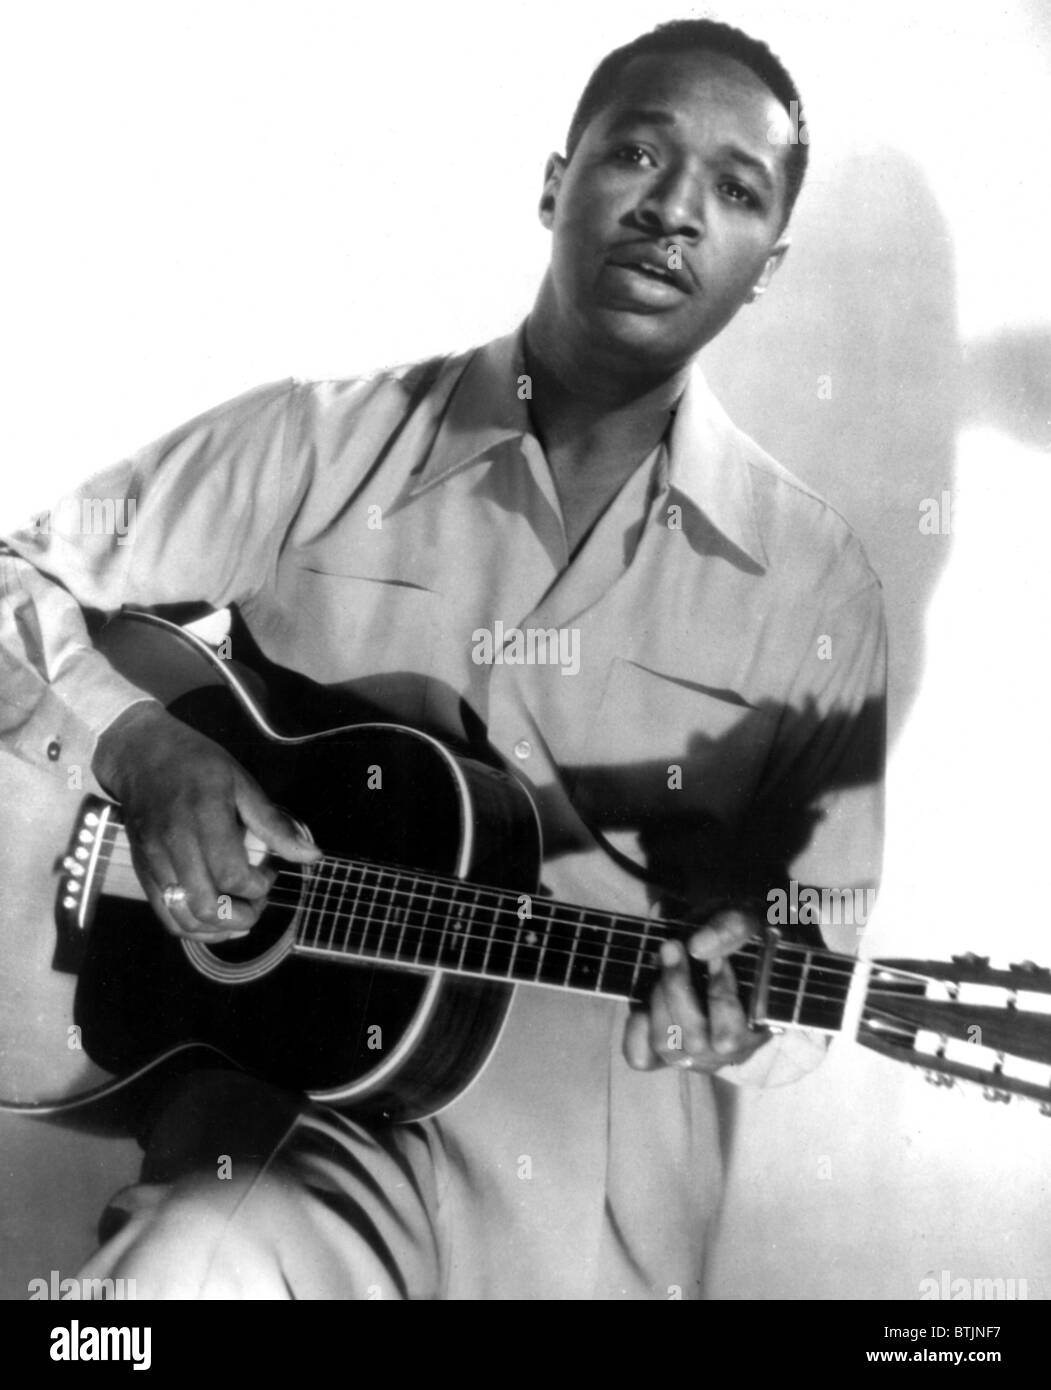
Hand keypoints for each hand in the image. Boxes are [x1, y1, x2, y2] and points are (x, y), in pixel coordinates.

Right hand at [93, 702, 320, 941]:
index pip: (231, 875)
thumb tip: (312, 856)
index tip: (269, 874)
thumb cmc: (197, 763)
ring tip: (240, 918)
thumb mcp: (241, 783)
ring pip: (183, 918)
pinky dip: (191, 928)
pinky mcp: (141, 870)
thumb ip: (274, 824)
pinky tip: (213, 922)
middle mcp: (174, 845)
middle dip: (242, 916)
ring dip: (217, 930)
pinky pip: (164, 913)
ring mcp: (153, 860)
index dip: (257, 887)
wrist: (140, 754)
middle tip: (258, 902)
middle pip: (206, 906)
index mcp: (204, 819)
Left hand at [623, 908, 769, 1072]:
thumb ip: (731, 929)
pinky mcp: (665, 1052)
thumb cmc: (740, 935)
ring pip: (666, 1046)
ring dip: (658, 999)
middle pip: (695, 1042)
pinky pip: (641, 1057)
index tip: (716, 959)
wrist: (719, 941)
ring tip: (662, 964)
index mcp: (756, 1028)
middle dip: (678, 988)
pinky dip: (636, 1028)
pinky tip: (645, 999)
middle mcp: (727, 1052)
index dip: (718, 997)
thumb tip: (697, 947)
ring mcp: (695, 1055)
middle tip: (672, 947)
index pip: (728, 1038)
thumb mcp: (747, 919)